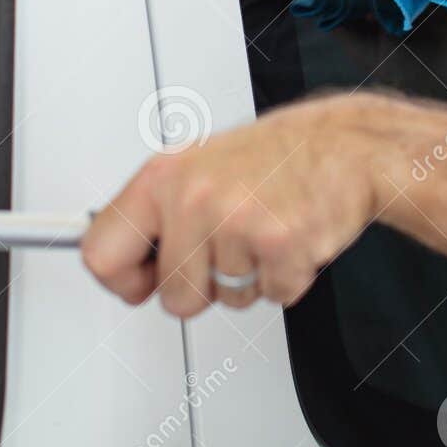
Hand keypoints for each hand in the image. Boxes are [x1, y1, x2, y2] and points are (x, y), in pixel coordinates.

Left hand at [81, 96, 380, 316]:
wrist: (345, 146)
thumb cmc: (276, 156)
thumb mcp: (197, 165)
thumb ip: (157, 212)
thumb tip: (120, 260)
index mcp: (163, 178)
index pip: (101, 254)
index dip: (125, 281)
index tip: (142, 282)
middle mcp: (194, 198)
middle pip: (173, 296)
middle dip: (204, 287)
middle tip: (228, 248)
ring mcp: (236, 223)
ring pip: (226, 300)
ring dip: (250, 278)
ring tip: (264, 232)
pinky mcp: (280, 246)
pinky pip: (271, 297)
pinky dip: (286, 279)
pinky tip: (290, 238)